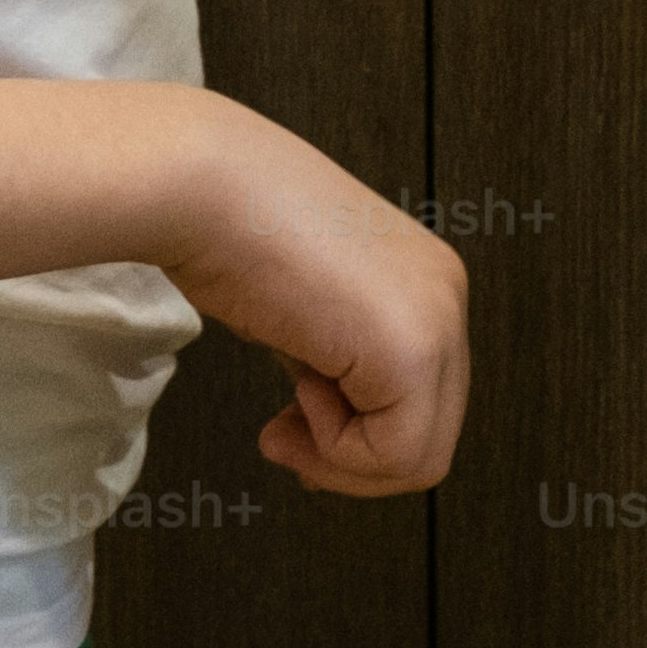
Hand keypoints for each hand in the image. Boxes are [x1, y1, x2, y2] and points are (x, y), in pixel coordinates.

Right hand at [165, 105, 470, 497]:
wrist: (201, 188)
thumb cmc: (228, 232)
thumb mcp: (307, 310)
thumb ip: (338, 362)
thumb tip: (339, 439)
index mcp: (426, 280)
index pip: (423, 402)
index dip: (357, 441)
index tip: (292, 429)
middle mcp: (445, 295)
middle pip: (429, 437)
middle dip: (350, 459)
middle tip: (283, 438)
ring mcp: (438, 320)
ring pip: (420, 457)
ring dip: (341, 457)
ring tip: (286, 414)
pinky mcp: (412, 348)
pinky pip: (394, 453)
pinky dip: (336, 449)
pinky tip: (299, 390)